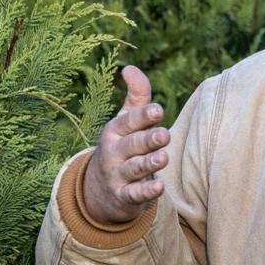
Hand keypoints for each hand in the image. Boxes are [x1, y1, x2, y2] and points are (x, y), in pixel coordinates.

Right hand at [82, 65, 169, 223]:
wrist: (99, 190)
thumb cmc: (122, 147)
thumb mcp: (125, 122)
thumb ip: (136, 96)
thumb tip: (130, 67)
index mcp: (116, 131)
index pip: (130, 121)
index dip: (143, 115)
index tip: (158, 110)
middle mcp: (114, 152)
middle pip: (133, 144)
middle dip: (148, 139)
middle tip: (165, 135)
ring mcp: (117, 175)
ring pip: (135, 168)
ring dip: (149, 163)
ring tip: (164, 157)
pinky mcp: (124, 197)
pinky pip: (134, 194)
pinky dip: (146, 192)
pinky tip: (159, 187)